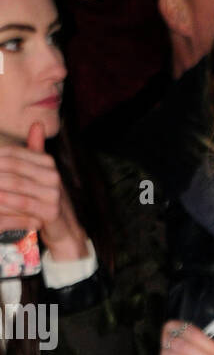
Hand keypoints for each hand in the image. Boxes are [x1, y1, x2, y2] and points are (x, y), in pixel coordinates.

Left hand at [0, 122, 87, 257]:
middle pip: (13, 165)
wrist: (65, 230)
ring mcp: (54, 193)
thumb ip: (34, 150)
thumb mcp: (37, 175)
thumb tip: (37, 124)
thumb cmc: (45, 201)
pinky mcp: (52, 211)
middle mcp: (53, 175)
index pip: (14, 153)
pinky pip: (24, 202)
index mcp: (48, 163)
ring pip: (16, 182)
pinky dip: (6, 200)